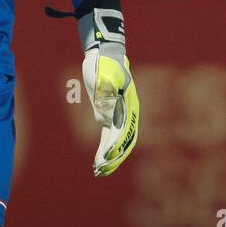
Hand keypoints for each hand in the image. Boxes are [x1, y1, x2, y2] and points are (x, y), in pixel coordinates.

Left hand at [78, 6, 139, 176]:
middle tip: (101, 170)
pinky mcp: (110, 116)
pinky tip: (97, 162)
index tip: (105, 156)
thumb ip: (105, 94)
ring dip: (110, 159)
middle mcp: (128, 113)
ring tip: (98, 172)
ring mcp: (120, 116)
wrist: (105, 55)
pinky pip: (110, 138)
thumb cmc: (103, 64)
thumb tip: (104, 118)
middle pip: (124, 142)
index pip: (124, 130)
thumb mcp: (103, 75)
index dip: (116, 145)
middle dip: (114, 158)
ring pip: (118, 143)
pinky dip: (105, 151)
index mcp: (128, 105)